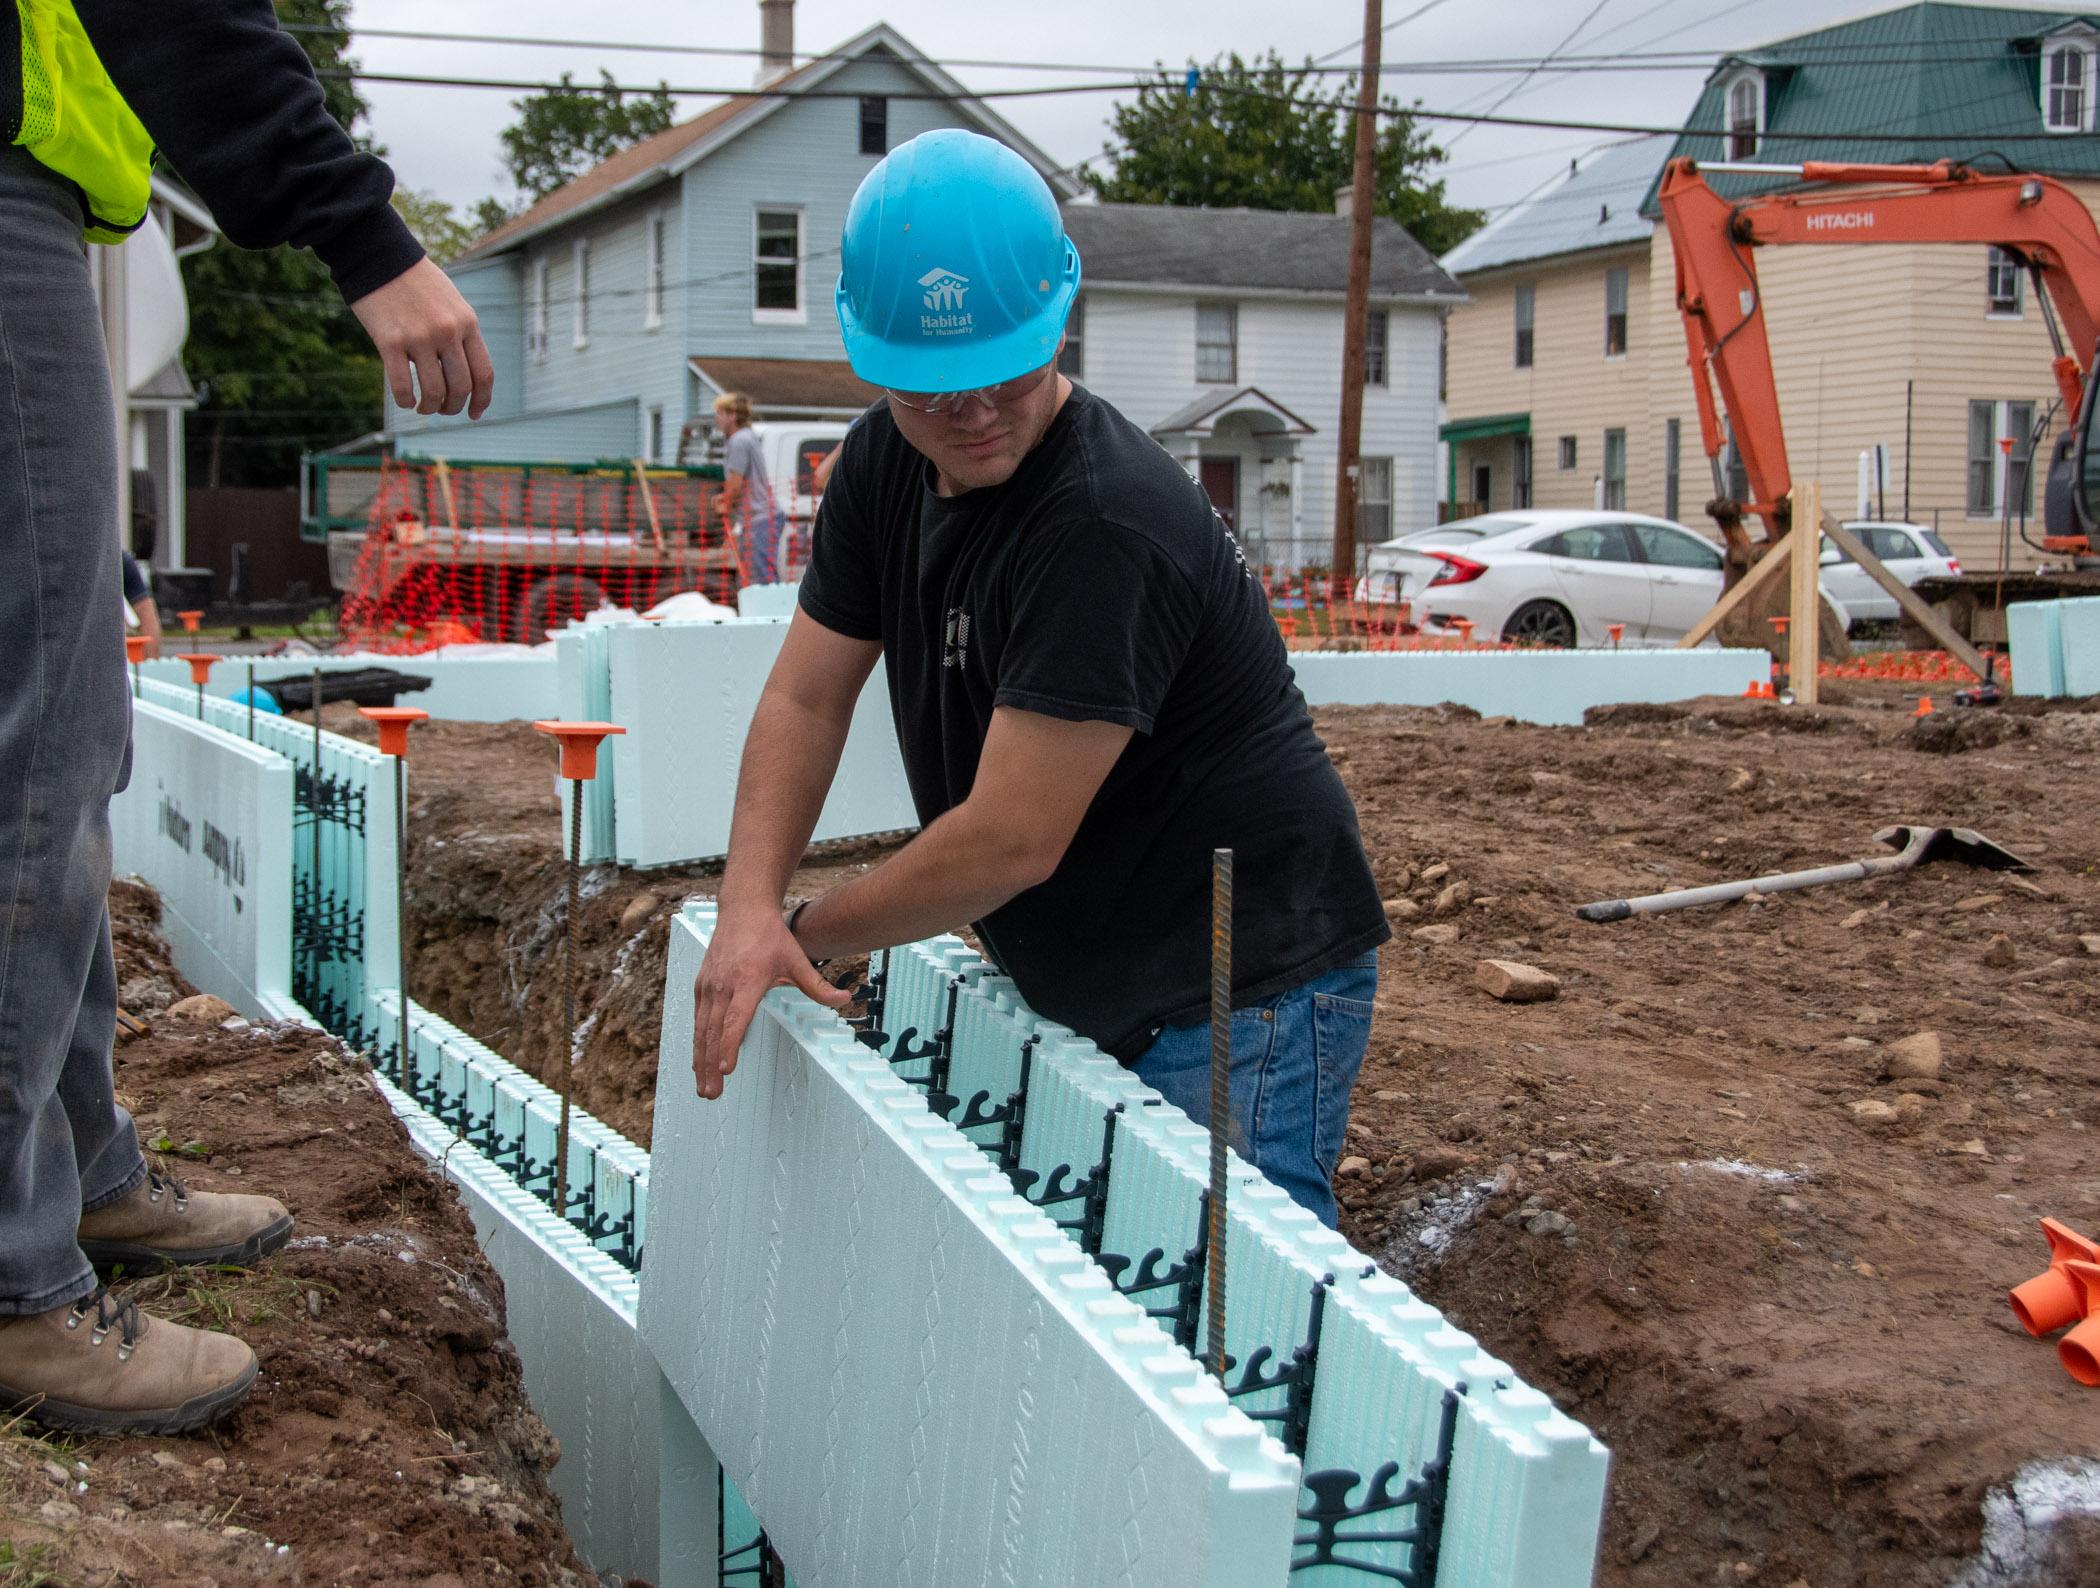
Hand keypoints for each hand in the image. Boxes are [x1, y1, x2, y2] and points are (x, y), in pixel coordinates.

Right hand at [349, 258, 494, 419]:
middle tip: (443, 410)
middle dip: (453, 407)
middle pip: (460, 388)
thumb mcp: (452, 304)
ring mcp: (419, 337)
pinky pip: (402, 386)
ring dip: (430, 408)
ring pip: (434, 392)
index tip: (475, 414)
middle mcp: (448, 332)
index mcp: (467, 323)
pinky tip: (405, 401)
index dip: (482, 400)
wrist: (379, 256)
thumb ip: (462, 334)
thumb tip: (466, 374)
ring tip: (423, 408)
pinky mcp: (390, 341)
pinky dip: (406, 401)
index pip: (484, 373)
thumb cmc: (416, 282)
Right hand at [690, 899, 850, 1100]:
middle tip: (711, 1093)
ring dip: (700, 1061)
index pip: (735, 1019)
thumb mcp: (797, 959)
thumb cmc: (770, 936)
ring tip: (703, 1088)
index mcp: (747, 981)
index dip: (729, 1046)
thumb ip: (818, 985)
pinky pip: (697, 1020)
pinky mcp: (701, 986)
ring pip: (701, 1030)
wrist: (743, 909)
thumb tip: (845, 1000)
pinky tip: (698, 1063)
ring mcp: (708, 986)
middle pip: (713, 1032)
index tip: (725, 1069)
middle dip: (710, 1066)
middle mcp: (723, 985)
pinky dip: (697, 1044)